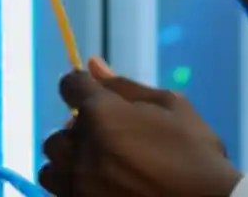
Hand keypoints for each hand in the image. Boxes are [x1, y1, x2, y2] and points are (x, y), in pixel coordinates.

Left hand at [39, 58, 241, 196]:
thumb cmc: (195, 152)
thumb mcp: (171, 107)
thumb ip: (126, 86)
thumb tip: (93, 64)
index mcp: (102, 114)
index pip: (70, 86)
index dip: (82, 87)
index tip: (94, 96)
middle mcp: (82, 150)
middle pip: (58, 133)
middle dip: (78, 132)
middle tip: (110, 140)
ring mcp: (79, 186)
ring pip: (52, 168)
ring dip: (71, 163)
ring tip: (101, 167)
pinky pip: (60, 194)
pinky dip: (75, 187)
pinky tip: (102, 186)